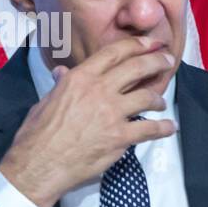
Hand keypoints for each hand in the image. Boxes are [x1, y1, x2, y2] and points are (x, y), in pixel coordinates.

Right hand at [0, 37, 178, 206]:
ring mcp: (112, 113)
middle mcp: (99, 90)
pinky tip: (170, 127)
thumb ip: (61, 85)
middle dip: (157, 62)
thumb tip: (62, 72)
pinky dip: (163, 128)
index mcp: (80, 78)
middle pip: (136, 69)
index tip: (151, 43)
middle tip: (168, 62)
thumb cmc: (38, 133)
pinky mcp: (120, 137)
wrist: (39, 163)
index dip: (137, 45)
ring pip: (147, 97)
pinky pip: (150, 129)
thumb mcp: (46, 101)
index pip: (114, 53)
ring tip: (162, 103)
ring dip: (159, 99)